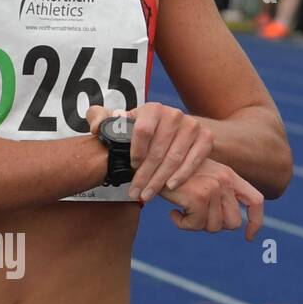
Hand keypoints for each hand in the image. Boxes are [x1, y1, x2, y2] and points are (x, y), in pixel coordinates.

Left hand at [86, 102, 213, 200]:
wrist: (175, 131)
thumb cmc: (140, 130)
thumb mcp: (119, 122)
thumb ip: (100, 118)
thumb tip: (97, 127)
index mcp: (152, 108)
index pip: (143, 130)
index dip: (136, 151)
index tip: (131, 166)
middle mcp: (174, 114)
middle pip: (158, 149)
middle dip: (145, 175)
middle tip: (135, 193)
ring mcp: (192, 125)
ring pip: (174, 158)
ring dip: (159, 180)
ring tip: (147, 195)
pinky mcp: (205, 137)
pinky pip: (194, 160)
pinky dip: (182, 175)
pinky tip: (170, 186)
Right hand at [160, 159, 264, 239]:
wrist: (153, 161)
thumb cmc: (174, 173)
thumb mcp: (202, 177)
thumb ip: (219, 194)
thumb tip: (228, 223)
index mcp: (229, 175)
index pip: (255, 200)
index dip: (255, 221)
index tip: (249, 237)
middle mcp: (225, 180)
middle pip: (233, 222)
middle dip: (214, 226)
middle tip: (196, 217)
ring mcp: (214, 188)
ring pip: (213, 227)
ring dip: (195, 224)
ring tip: (183, 211)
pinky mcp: (199, 196)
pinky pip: (195, 225)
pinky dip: (182, 224)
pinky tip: (173, 213)